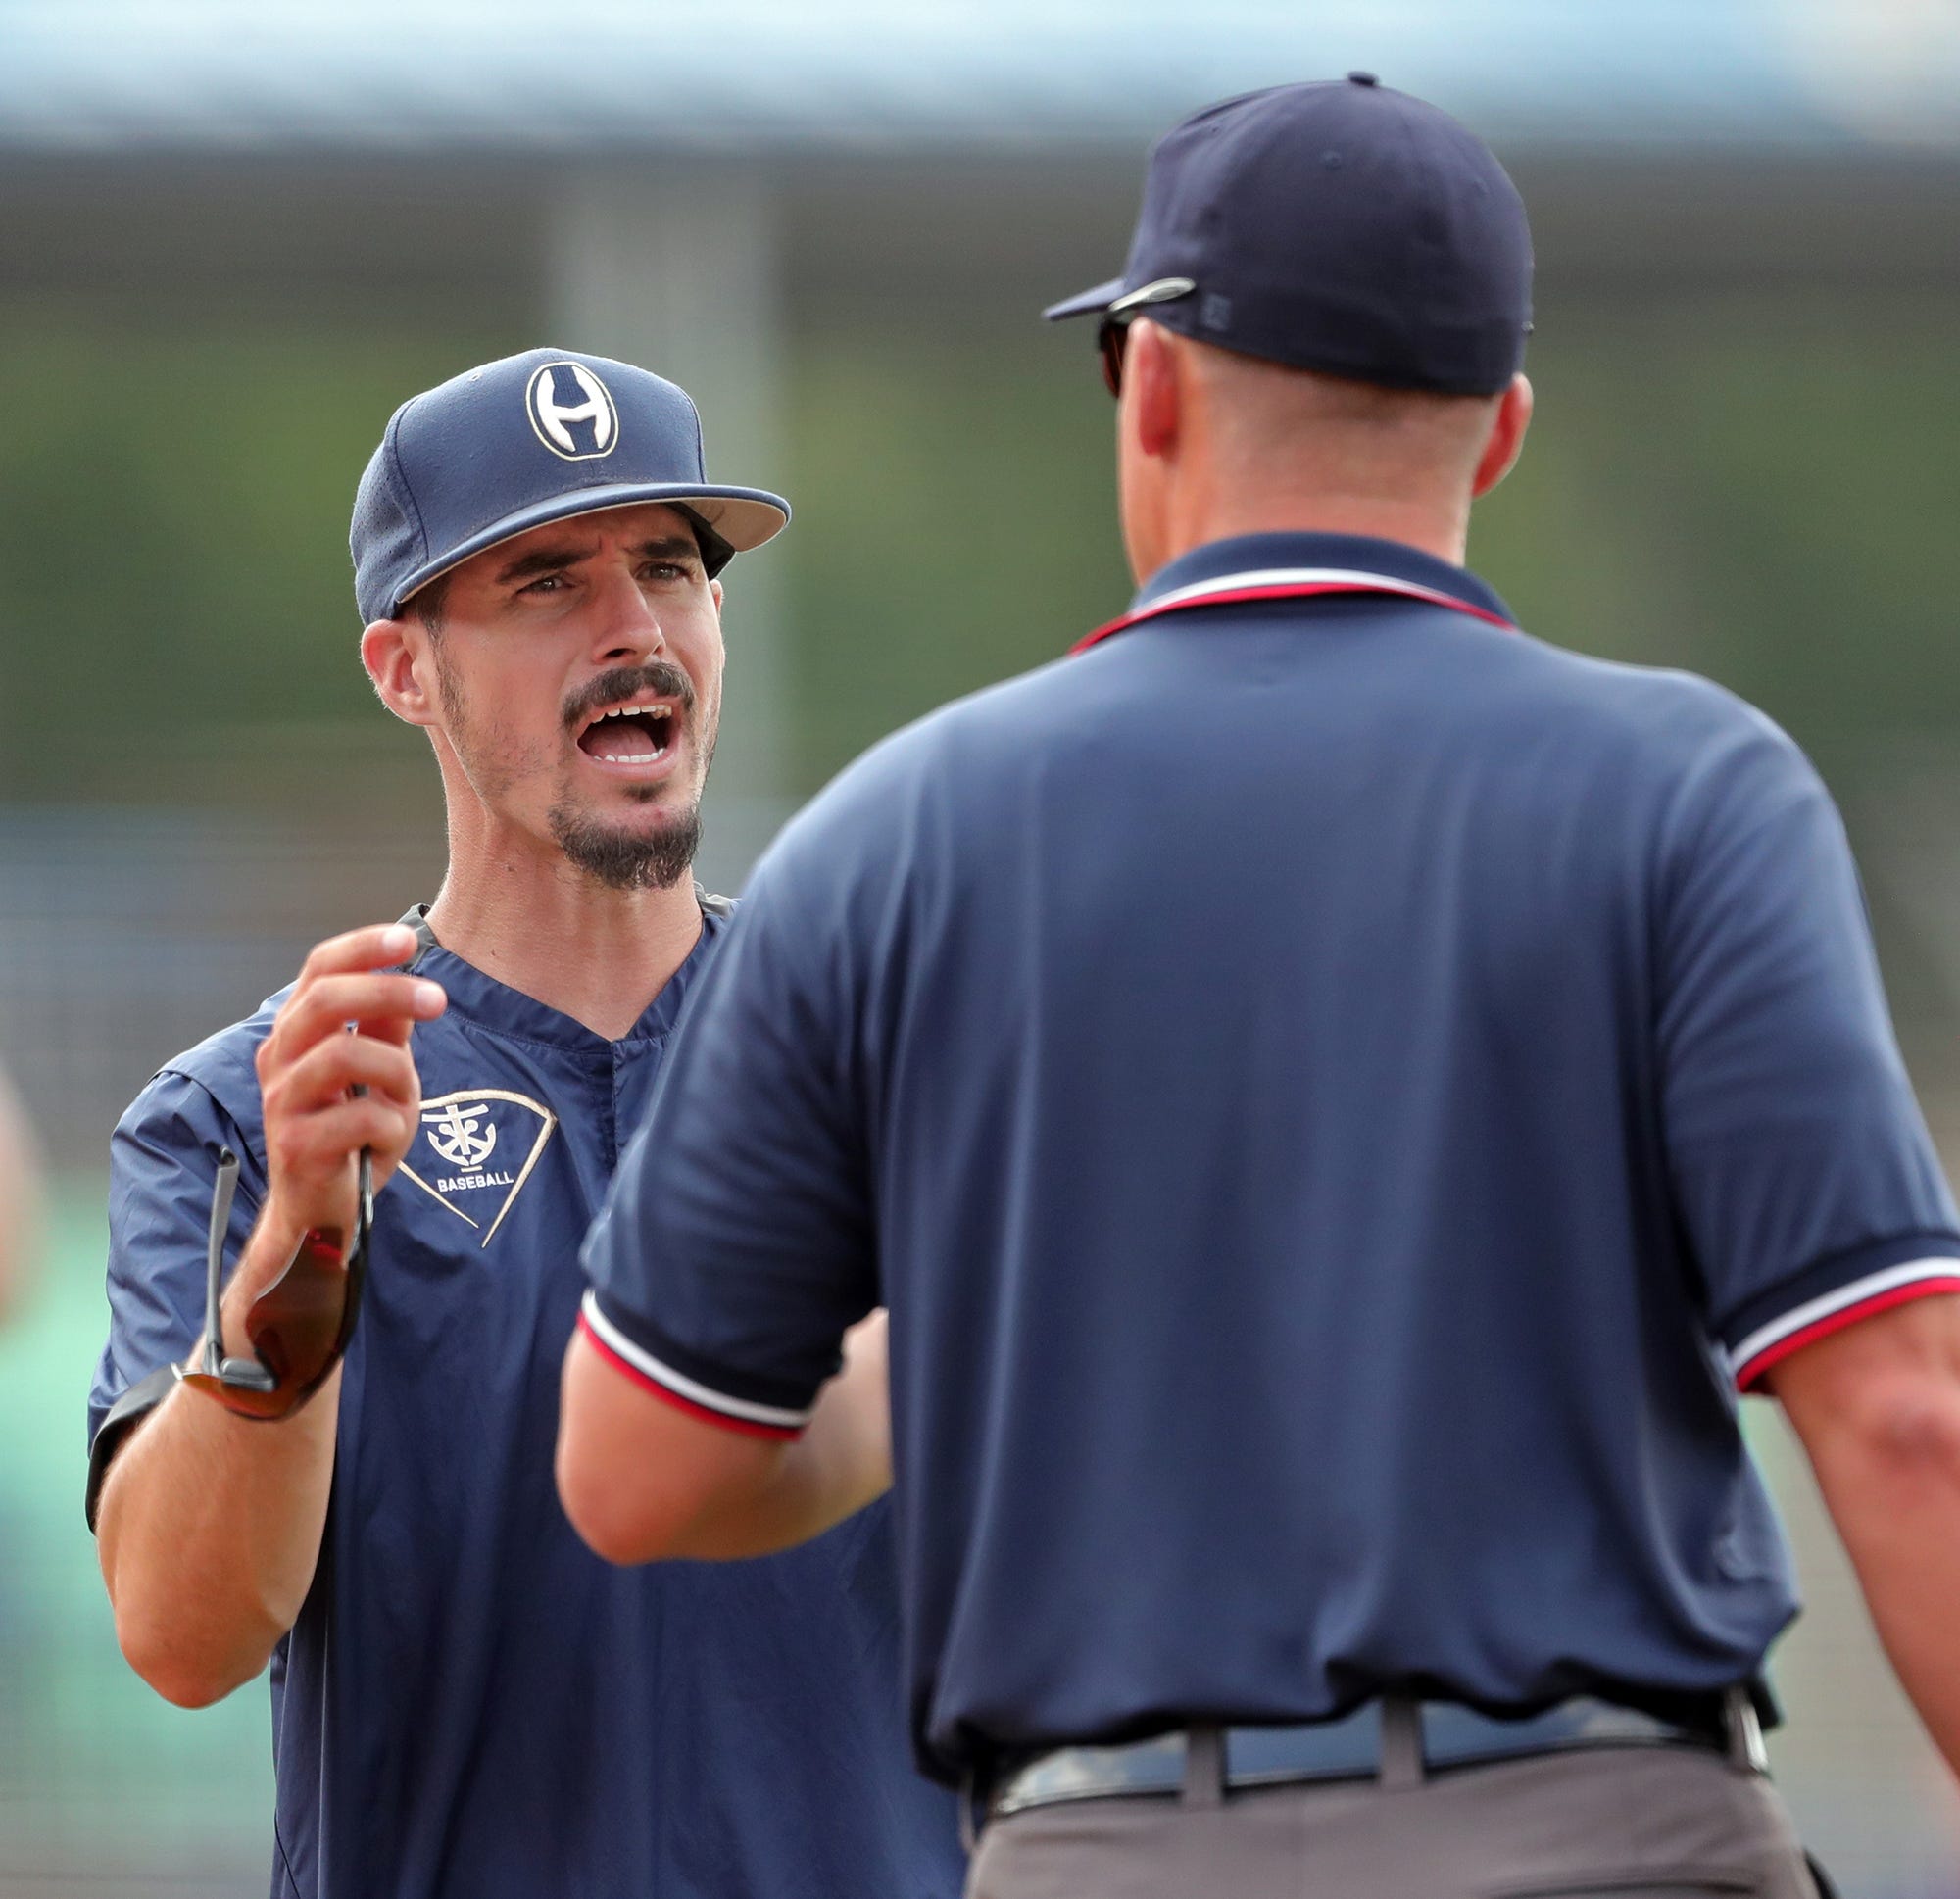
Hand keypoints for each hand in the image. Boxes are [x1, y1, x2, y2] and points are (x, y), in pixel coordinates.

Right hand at [251, 923, 445, 1272]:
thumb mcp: (381, 1073)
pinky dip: (391, 1125)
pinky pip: (359, 1118)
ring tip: (405, 1098)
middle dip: (386, 991)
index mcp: (298, 1031)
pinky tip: (389, 1139)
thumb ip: (388, 1030)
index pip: (318, 969)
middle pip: (324, 1000)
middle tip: (436, 1000)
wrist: (325, 1206)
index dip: (361, 947)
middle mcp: (281, 1058)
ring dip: (394, 1072)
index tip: (409, 940)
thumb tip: (411, 983)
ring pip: (342, 1056)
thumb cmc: (352, 1133)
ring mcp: (282, 1101)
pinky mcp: (294, 1145)